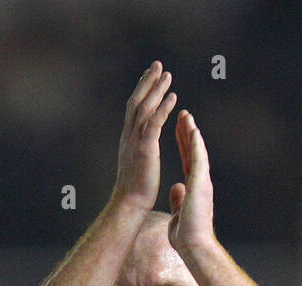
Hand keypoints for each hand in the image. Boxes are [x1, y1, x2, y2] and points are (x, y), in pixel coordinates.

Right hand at [111, 62, 177, 211]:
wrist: (129, 204)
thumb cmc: (134, 191)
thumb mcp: (136, 165)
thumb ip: (139, 151)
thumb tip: (143, 150)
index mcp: (128, 139)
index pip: (133, 109)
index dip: (141, 90)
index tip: (149, 76)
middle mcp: (129, 135)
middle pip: (137, 101)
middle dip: (147, 82)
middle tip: (157, 64)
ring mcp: (136, 141)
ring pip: (145, 108)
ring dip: (156, 89)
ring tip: (167, 74)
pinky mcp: (146, 149)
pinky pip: (155, 123)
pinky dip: (164, 107)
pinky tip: (173, 96)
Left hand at [168, 109, 215, 254]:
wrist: (194, 246)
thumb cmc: (187, 235)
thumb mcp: (179, 212)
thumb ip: (178, 198)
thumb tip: (176, 188)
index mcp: (194, 186)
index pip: (187, 159)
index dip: (183, 143)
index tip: (179, 128)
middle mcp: (200, 181)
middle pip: (193, 151)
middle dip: (187, 132)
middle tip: (183, 114)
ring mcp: (202, 181)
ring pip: (197, 151)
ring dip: (192, 133)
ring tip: (186, 116)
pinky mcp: (201, 184)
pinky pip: (198, 160)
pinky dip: (196, 144)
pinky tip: (193, 130)